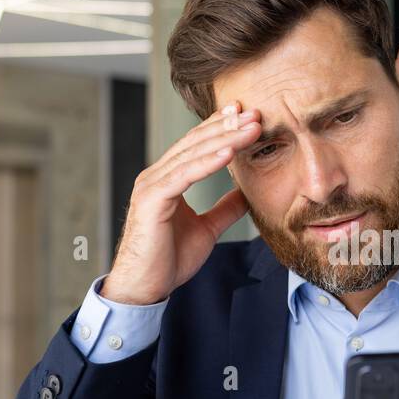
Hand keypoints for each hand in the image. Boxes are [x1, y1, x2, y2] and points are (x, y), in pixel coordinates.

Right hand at [101, 102, 260, 303]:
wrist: (145, 288)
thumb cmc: (168, 260)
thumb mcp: (207, 229)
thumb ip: (223, 210)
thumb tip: (245, 194)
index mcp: (167, 180)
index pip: (197, 146)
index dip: (221, 128)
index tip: (246, 115)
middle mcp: (156, 177)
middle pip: (195, 143)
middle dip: (226, 126)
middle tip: (254, 111)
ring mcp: (152, 186)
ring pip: (192, 154)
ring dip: (224, 138)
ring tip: (250, 127)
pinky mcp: (153, 200)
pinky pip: (184, 176)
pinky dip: (207, 162)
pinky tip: (229, 152)